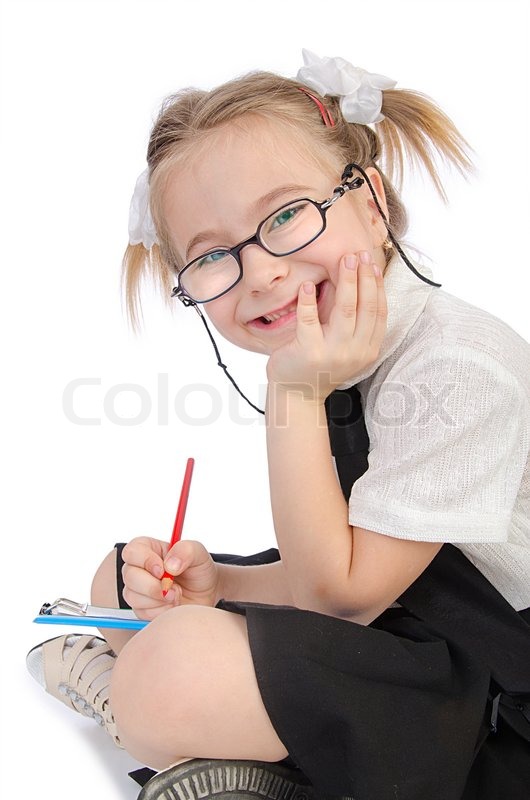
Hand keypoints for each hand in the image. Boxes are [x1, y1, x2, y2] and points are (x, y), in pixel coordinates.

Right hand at [121, 536, 220, 620]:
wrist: (206, 594)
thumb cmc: (198, 570)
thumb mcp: (199, 553)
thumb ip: (185, 551)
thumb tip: (169, 565)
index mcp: (148, 549)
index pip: (132, 551)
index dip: (145, 561)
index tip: (163, 570)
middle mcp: (139, 568)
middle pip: (129, 576)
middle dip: (153, 586)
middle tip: (173, 589)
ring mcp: (138, 589)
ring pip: (132, 596)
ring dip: (159, 599)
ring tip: (176, 595)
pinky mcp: (141, 608)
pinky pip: (142, 612)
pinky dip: (160, 611)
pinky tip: (172, 605)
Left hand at [266, 251, 386, 402]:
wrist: (298, 394)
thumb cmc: (320, 365)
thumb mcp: (347, 347)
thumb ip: (355, 324)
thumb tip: (360, 283)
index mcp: (368, 349)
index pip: (379, 312)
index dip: (378, 286)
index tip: (373, 264)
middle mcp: (355, 351)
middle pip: (366, 307)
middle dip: (364, 277)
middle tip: (358, 254)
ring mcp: (333, 353)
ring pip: (345, 310)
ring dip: (346, 282)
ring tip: (344, 261)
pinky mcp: (309, 351)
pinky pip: (309, 320)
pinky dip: (308, 301)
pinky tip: (307, 285)